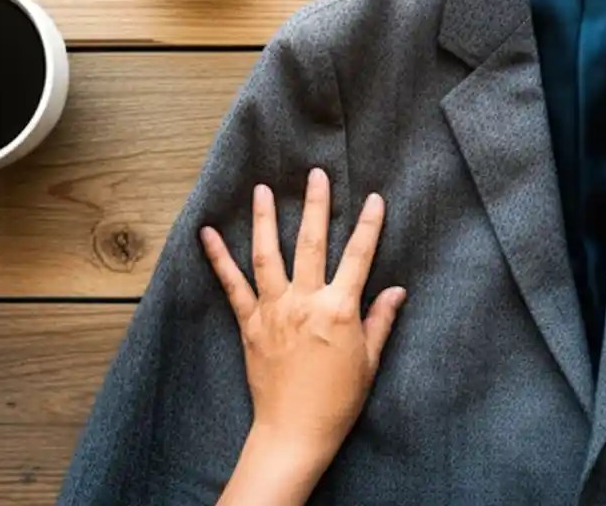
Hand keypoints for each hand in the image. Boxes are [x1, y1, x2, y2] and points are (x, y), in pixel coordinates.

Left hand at [200, 169, 405, 505]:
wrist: (295, 431)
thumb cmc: (338, 400)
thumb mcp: (370, 360)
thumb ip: (380, 320)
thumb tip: (396, 291)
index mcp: (340, 309)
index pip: (359, 257)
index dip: (369, 226)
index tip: (375, 199)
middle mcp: (305, 302)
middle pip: (312, 243)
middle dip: (316, 206)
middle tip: (316, 175)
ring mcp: (274, 311)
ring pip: (268, 254)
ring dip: (266, 219)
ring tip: (263, 190)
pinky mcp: (250, 324)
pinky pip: (232, 285)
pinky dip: (219, 258)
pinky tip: (209, 234)